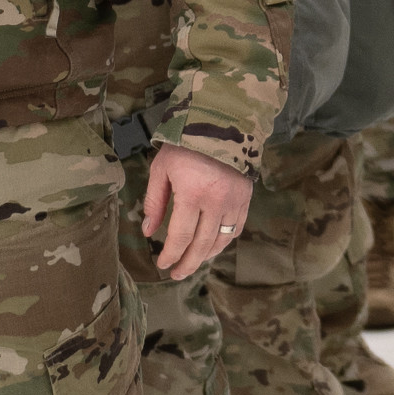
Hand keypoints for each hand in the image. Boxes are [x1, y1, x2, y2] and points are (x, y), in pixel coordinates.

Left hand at [139, 143, 255, 279]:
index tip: (162, 264)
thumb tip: (148, 230)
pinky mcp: (245, 196)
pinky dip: (225, 241)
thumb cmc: (186, 144)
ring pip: (221, 240)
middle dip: (187, 263)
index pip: (181, 236)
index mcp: (193, 193)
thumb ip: (154, 201)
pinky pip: (237, 227)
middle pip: (202, 245)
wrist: (223, 120)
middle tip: (176, 274)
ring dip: (206, 256)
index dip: (171, 254)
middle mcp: (216, 201)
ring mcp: (234, 200)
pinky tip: (214, 245)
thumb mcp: (162, 168)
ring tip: (193, 262)